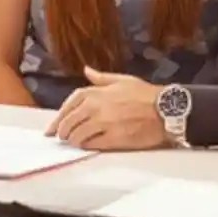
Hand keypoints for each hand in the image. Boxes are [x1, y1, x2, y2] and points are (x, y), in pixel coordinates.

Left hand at [44, 66, 165, 150]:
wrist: (165, 109)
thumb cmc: (145, 94)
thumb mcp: (122, 80)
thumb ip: (101, 78)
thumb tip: (87, 70)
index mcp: (96, 92)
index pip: (69, 105)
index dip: (58, 117)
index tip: (52, 127)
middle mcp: (96, 107)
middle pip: (69, 122)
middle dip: (63, 132)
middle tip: (63, 137)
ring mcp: (104, 123)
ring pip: (77, 136)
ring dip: (74, 141)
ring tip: (76, 142)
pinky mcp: (114, 138)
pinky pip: (92, 145)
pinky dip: (87, 146)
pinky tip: (88, 145)